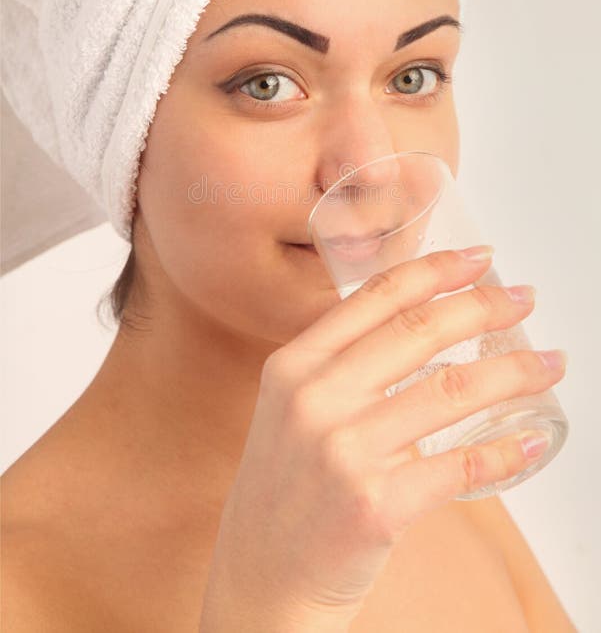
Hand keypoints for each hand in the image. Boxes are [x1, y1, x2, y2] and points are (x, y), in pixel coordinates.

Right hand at [199, 247, 565, 630]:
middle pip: (420, 331)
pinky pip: (462, 465)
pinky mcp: (374, 505)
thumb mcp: (290, 408)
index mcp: (294, 365)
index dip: (436, 268)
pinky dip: (508, 450)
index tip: (479, 259)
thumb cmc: (284, 489)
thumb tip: (423, 322)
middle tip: (524, 300)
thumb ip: (340, 363)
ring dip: (515, 373)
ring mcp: (344, 451)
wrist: (259, 576)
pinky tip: (533, 439)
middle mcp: (315, 398)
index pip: (376, 296)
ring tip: (549, 364)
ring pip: (451, 391)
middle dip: (485, 307)